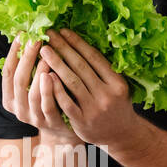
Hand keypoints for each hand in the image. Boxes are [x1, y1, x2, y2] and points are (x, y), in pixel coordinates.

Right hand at [0, 35, 83, 144]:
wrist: (63, 129)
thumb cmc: (49, 100)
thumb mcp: (34, 85)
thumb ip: (29, 68)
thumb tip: (28, 35)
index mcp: (10, 98)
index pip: (7, 72)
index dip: (13, 53)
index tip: (21, 35)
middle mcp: (18, 109)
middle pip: (19, 80)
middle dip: (27, 58)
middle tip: (36, 39)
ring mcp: (33, 118)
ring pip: (32, 93)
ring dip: (38, 72)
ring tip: (46, 55)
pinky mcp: (49, 123)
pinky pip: (48, 105)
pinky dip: (51, 89)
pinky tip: (56, 74)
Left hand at [37, 28, 142, 149]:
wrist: (122, 136)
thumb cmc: (116, 106)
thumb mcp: (118, 87)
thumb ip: (104, 70)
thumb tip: (81, 45)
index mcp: (117, 82)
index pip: (94, 57)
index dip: (77, 42)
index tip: (64, 30)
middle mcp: (107, 94)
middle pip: (81, 66)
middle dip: (63, 48)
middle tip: (49, 34)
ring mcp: (94, 109)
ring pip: (72, 82)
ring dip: (56, 63)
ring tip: (44, 50)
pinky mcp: (82, 121)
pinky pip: (67, 102)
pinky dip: (56, 88)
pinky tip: (46, 76)